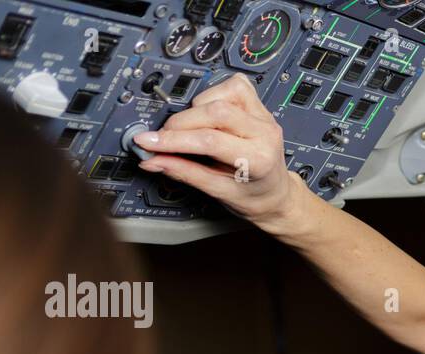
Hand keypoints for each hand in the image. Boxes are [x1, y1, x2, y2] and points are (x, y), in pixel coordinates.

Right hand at [134, 74, 309, 234]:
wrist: (276, 193)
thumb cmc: (253, 195)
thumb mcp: (218, 191)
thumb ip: (184, 172)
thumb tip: (152, 159)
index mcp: (259, 159)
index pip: (210, 141)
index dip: (174, 140)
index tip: (148, 141)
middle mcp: (265, 132)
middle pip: (214, 112)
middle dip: (180, 123)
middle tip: (164, 138)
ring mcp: (264, 116)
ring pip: (221, 94)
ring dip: (197, 110)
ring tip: (193, 131)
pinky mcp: (259, 105)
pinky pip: (232, 86)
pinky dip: (212, 96)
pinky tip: (209, 115)